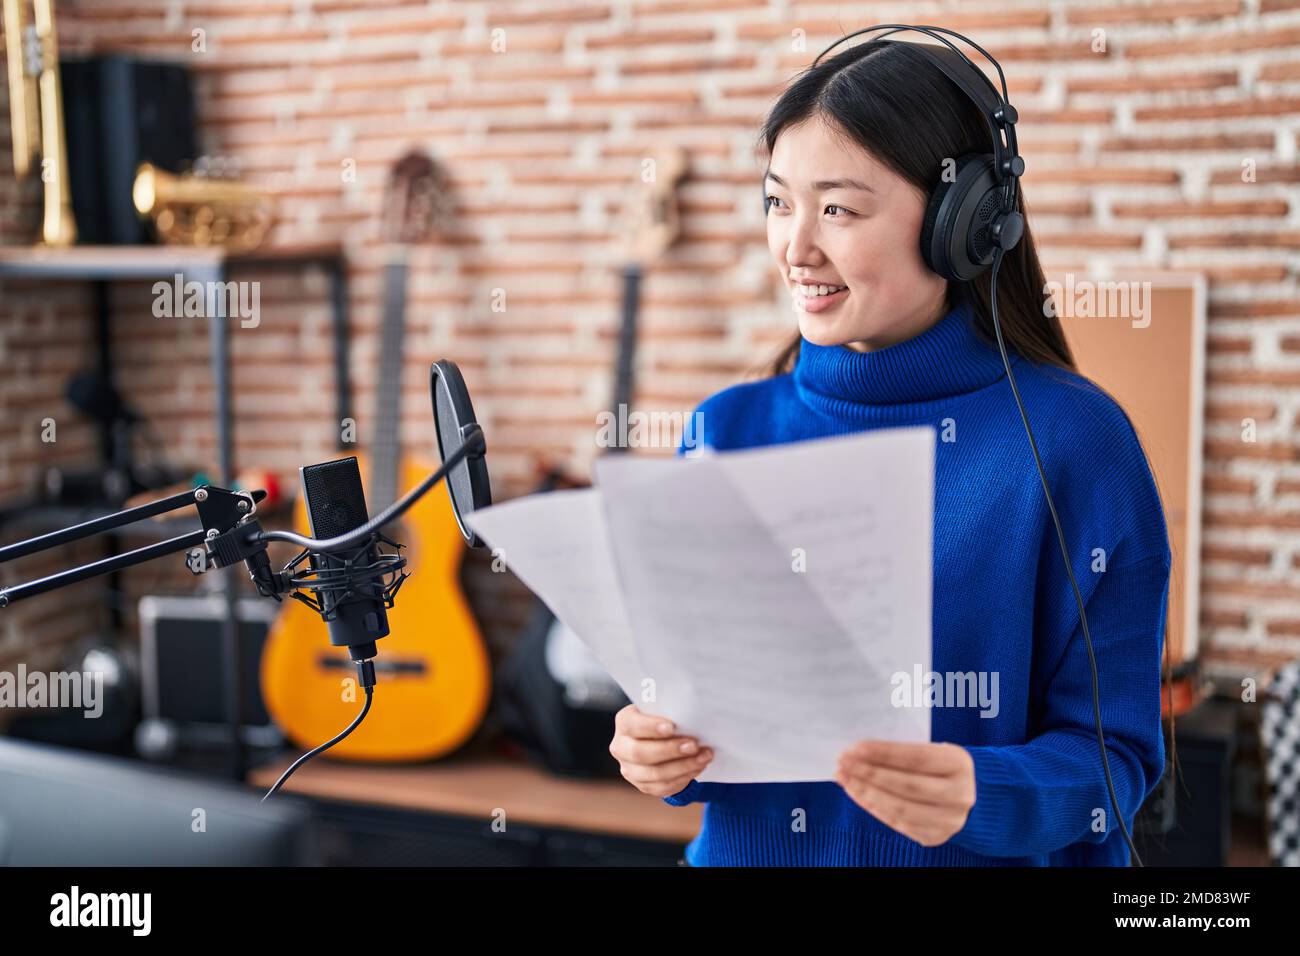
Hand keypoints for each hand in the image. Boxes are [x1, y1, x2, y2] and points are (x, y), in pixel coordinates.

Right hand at [609, 704, 713, 796]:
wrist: (659, 739)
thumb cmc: (664, 719)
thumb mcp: (663, 710)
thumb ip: (671, 712)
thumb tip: (691, 717)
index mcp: (624, 722)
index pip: (632, 725)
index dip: (650, 727)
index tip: (672, 727)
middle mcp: (621, 747)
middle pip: (640, 754)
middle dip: (670, 750)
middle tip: (694, 745)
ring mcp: (630, 770)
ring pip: (655, 774)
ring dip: (683, 766)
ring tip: (704, 756)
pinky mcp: (643, 785)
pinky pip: (664, 786)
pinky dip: (684, 777)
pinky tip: (698, 766)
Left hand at [834, 740, 975, 846]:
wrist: (972, 797)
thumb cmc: (941, 766)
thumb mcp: (934, 750)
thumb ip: (905, 751)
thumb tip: (860, 751)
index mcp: (960, 765)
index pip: (916, 757)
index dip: (884, 753)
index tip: (856, 747)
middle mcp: (960, 794)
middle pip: (906, 784)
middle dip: (869, 773)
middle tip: (843, 762)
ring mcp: (949, 820)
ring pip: (900, 807)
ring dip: (866, 792)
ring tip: (844, 777)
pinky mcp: (935, 836)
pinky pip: (898, 823)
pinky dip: (873, 807)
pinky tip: (857, 793)